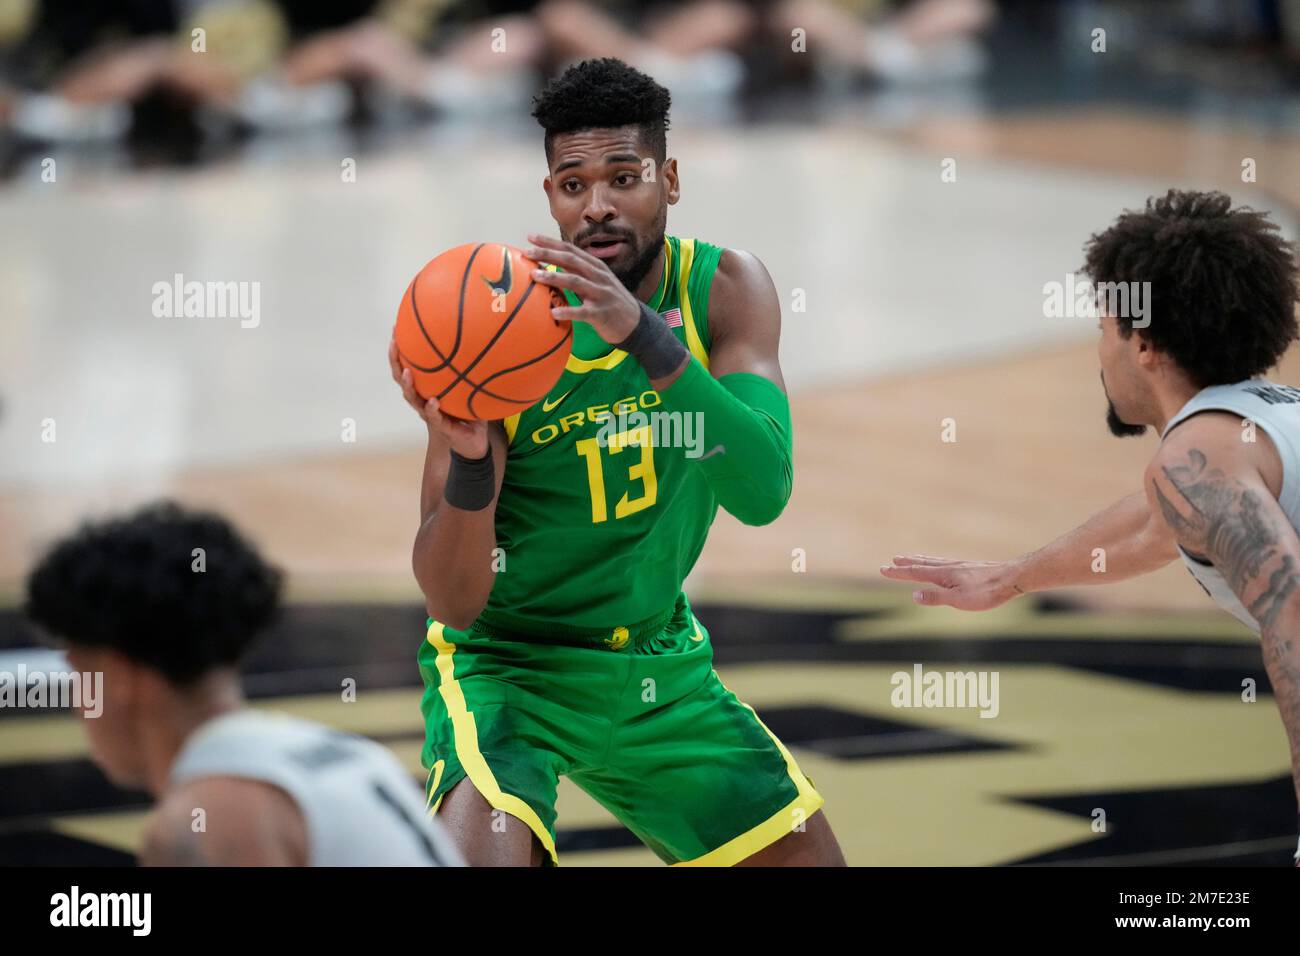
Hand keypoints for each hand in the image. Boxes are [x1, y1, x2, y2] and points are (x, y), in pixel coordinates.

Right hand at [389, 338, 487, 457]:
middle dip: (395, 361)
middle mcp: (423, 399)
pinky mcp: (440, 427)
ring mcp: (429, 414)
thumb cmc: (470, 412)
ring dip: (408, 385)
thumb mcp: (471, 387)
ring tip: (406, 372)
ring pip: (412, 398)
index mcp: (426, 388)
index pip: (408, 366)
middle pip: (401, 378)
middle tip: (393, 343)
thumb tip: (483, 341)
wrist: (474, 442)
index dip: (400, 350)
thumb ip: (472, 369)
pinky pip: (433, 417)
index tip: (395, 329)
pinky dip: (433, 408)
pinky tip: (434, 401)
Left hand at [524, 233, 640, 344]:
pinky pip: (583, 312)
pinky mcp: (602, 313)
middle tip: (527, 252)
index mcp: (595, 267)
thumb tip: (551, 266)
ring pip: (576, 281)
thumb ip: (577, 274)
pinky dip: (568, 311)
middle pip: (571, 260)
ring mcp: (601, 294)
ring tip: (535, 276)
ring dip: (555, 277)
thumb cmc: (609, 303)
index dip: (550, 242)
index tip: (530, 238)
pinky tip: (553, 312)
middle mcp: (599, 276)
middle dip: (548, 253)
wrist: (636, 324)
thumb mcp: (596, 283)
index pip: (570, 249)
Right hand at [880, 554, 1022, 609]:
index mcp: (943, 575)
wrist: (1011, 578)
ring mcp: (959, 566)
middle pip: (922, 564)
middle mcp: (948, 567)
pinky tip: (941, 564)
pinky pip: (945, 563)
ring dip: (919, 560)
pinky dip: (935, 562)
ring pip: (934, 562)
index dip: (898, 572)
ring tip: (911, 558)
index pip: (915, 573)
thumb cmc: (986, 592)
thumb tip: (913, 595)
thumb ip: (935, 597)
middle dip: (906, 564)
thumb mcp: (958, 599)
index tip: (883, 569)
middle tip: (892, 560)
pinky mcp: (969, 567)